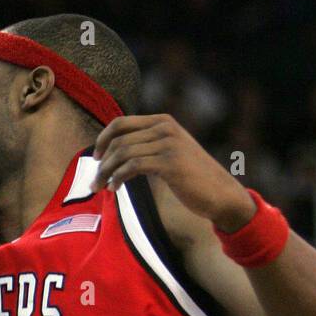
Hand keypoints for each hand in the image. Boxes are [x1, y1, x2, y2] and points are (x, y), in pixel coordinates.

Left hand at [92, 113, 256, 231]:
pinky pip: (133, 166)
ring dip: (106, 172)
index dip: (103, 139)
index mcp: (163, 121)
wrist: (221, 193)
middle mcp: (165, 127)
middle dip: (101, 161)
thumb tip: (116, 155)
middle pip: (118, 139)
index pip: (121, 123)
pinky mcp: (169, 163)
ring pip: (123, 153)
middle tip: (94, 181)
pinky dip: (119, 178)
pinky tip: (115, 188)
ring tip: (101, 188)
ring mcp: (168, 143)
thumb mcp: (171, 153)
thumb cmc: (193, 178)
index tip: (96, 158)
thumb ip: (149, 147)